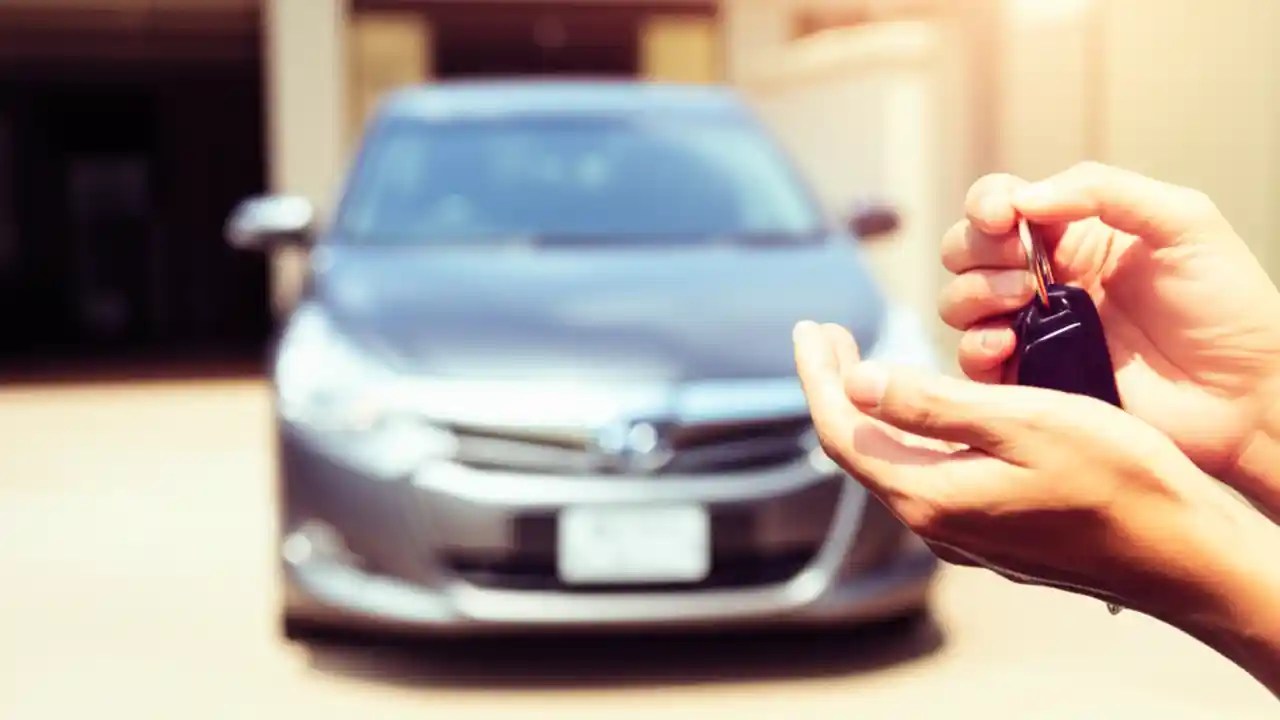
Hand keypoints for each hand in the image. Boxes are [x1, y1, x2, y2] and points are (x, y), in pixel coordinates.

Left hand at [792, 320, 1245, 612]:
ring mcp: (964, 535)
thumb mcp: (1023, 423)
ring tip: (863, 361)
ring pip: (893, 463)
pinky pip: (927, 477)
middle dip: (836, 388)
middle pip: (860, 449)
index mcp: (931, 497)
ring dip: (871, 410)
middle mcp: (936, 525)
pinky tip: (924, 409)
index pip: (842, 432)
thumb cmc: (1117, 480)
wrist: (1183, 554)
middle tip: (827, 335)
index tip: (808, 328)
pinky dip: (909, 433)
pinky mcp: (992, 535)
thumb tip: (854, 383)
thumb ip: (933, 406)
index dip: (817, 377)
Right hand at [941, 162, 1279, 510]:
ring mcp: (1033, 330)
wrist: (1245, 394)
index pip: (1002, 203)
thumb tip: (1024, 198)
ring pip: (958, 300)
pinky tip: (1009, 342)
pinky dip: (975, 346)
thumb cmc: (1228, 306)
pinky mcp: (1031, 380)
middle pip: (965, 249)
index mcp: (1075, 234)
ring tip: (1022, 302)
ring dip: (974, 293)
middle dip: (976, 250)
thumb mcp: (1183, 221)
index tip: (1001, 217)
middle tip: (1021, 267)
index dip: (987, 204)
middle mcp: (1043, 278)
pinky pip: (971, 362)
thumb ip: (1104, 190)